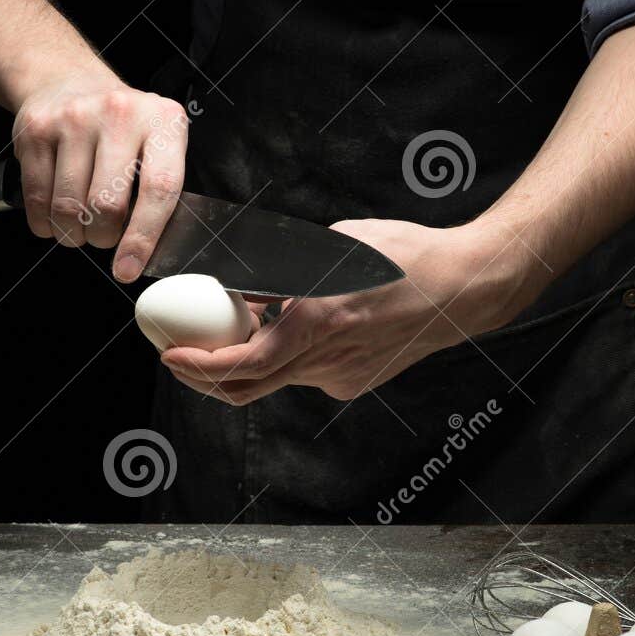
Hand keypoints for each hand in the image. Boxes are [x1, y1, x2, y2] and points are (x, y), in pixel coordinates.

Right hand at [12, 71, 189, 280]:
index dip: (143, 238)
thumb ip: (158, 190)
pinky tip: (54, 216)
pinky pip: (36, 199)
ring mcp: (73, 119)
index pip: (159, 189)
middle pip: (106, 205)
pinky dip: (44, 224)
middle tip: (103, 236)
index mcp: (163, 121)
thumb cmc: (121, 126)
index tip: (128, 269)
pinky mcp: (36, 130)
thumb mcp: (155, 142)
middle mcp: (119, 114)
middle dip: (102, 237)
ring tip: (79, 226)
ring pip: (67, 208)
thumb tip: (143, 253)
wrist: (68, 80)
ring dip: (71, 234)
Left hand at [161, 218, 541, 403]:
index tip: (170, 355)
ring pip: (276, 378)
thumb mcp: (332, 247)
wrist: (464, 288)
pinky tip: (293, 325)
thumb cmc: (405, 255)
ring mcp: (342, 377)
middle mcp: (327, 360)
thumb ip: (281, 272)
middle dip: (204, 376)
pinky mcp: (355, 382)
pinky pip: (305, 373)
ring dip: (247, 360)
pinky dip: (285, 355)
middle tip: (179, 355)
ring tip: (237, 325)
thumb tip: (238, 286)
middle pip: (247, 388)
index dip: (197, 367)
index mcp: (317, 324)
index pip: (241, 366)